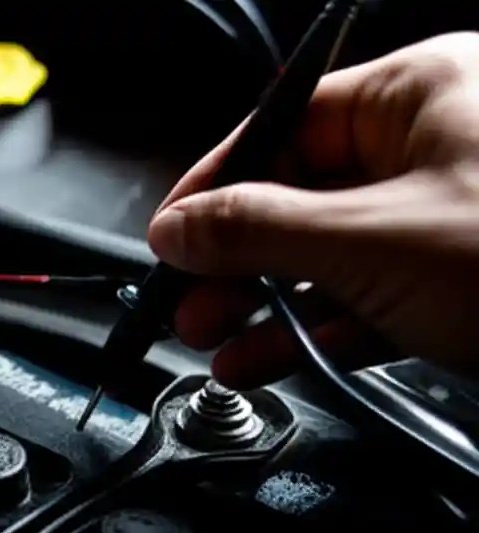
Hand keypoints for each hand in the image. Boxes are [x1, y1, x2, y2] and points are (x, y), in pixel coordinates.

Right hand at [148, 32, 478, 387]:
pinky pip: (372, 293)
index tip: (169, 236)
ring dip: (268, 301)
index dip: (213, 185)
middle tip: (189, 301)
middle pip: (302, 194)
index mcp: (422, 94)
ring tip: (218, 338)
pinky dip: (319, 327)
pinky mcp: (467, 279)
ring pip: (333, 252)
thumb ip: (257, 231)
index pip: (283, 127)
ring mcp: (454, 215)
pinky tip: (271, 355)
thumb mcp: (372, 240)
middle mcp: (437, 145)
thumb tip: (181, 227)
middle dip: (235, 257)